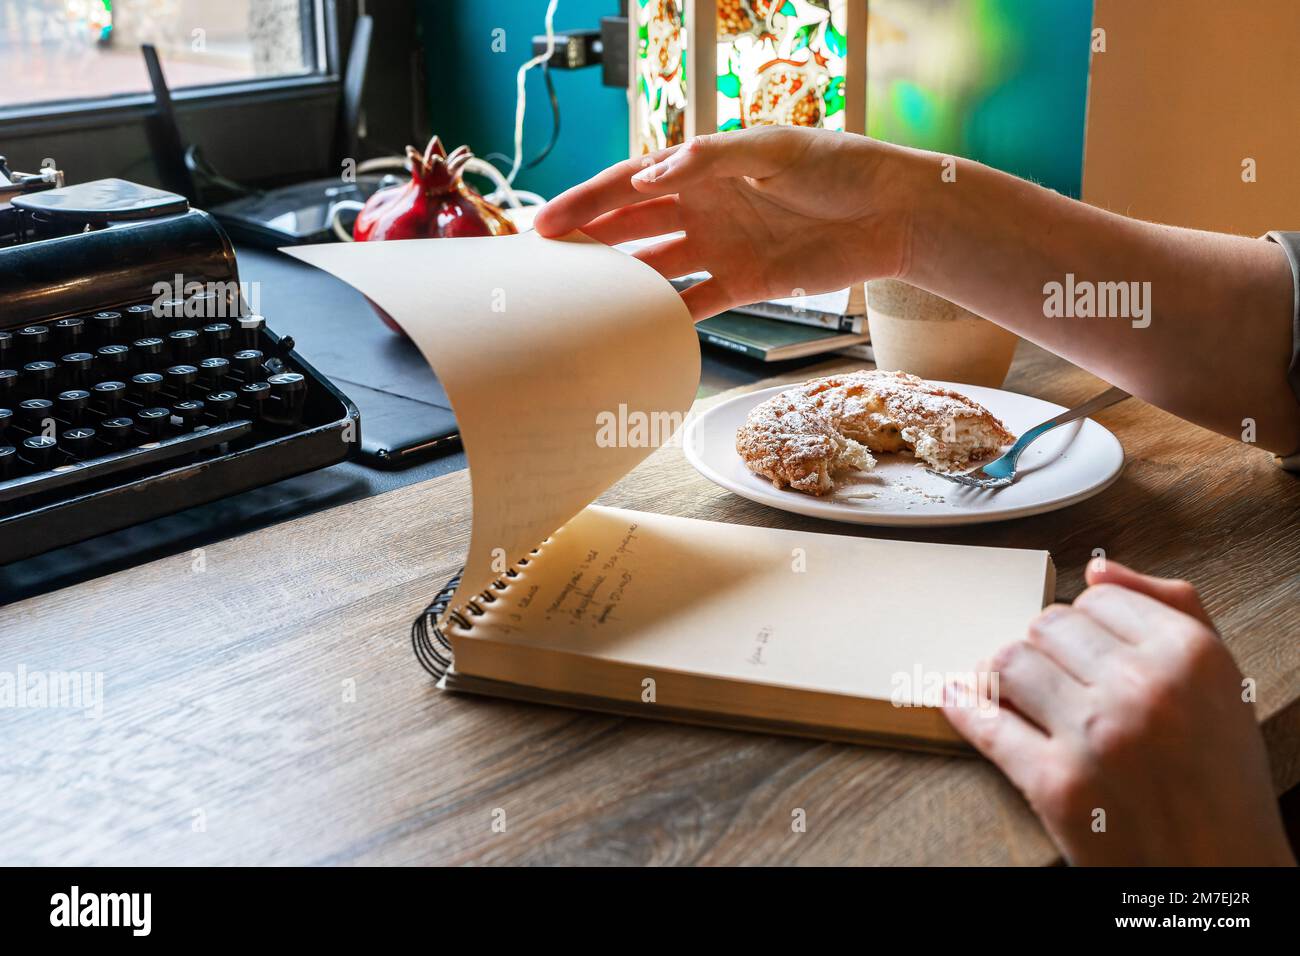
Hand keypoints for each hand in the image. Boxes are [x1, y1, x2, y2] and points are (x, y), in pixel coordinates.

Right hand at [534, 127, 911, 319]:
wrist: (890, 214)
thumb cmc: (837, 167)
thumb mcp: (774, 151)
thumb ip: (712, 159)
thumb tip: (650, 175)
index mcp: (704, 167)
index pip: (630, 183)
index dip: (586, 202)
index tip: (545, 225)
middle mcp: (705, 206)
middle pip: (632, 224)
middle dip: (586, 241)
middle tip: (542, 266)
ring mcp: (722, 246)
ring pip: (655, 265)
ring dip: (618, 280)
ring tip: (576, 300)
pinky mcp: (745, 283)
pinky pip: (695, 303)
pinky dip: (666, 318)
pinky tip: (636, 330)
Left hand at [944, 560, 1294, 865]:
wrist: (1222, 870)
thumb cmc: (1220, 777)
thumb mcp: (1221, 682)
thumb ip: (1172, 608)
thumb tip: (1098, 566)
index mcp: (1187, 654)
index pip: (1098, 596)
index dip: (1088, 620)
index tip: (1087, 643)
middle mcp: (1139, 688)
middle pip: (1048, 625)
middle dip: (1047, 647)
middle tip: (1056, 675)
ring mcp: (1091, 735)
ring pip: (1008, 663)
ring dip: (1003, 674)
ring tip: (1013, 689)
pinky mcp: (1054, 784)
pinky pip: (986, 725)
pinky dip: (962, 708)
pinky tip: (956, 698)